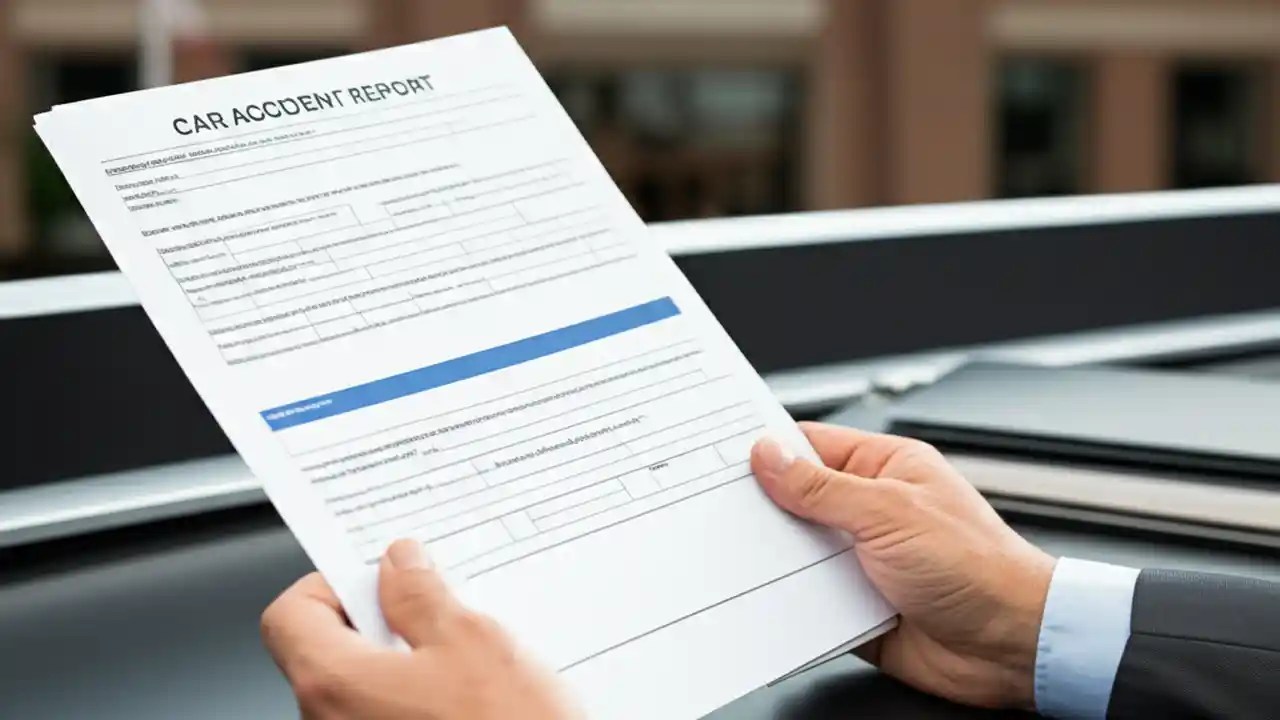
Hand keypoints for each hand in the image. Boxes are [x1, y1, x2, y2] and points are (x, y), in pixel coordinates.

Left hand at [261, 540, 579, 719]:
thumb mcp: (470, 641)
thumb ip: (421, 596)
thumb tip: (400, 565)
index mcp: (332, 682)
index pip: (290, 615)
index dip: (332, 586)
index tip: (379, 578)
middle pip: (327, 651)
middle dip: (381, 623)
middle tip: (436, 612)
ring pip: (362, 689)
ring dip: (404, 665)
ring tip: (464, 662)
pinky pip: (382, 718)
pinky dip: (415, 701)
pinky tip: (466, 700)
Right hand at [751, 422, 1054, 709]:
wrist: (1011, 646)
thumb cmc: (979, 567)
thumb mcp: (889, 512)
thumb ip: (822, 488)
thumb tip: (770, 457)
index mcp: (886, 468)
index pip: (812, 447)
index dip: (769, 450)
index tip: (725, 455)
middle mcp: (872, 511)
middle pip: (797, 501)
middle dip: (763, 509)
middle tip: (720, 511)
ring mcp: (863, 559)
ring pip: (797, 553)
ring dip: (776, 560)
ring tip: (740, 557)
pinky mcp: (856, 605)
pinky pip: (807, 600)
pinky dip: (788, 603)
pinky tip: (767, 601)